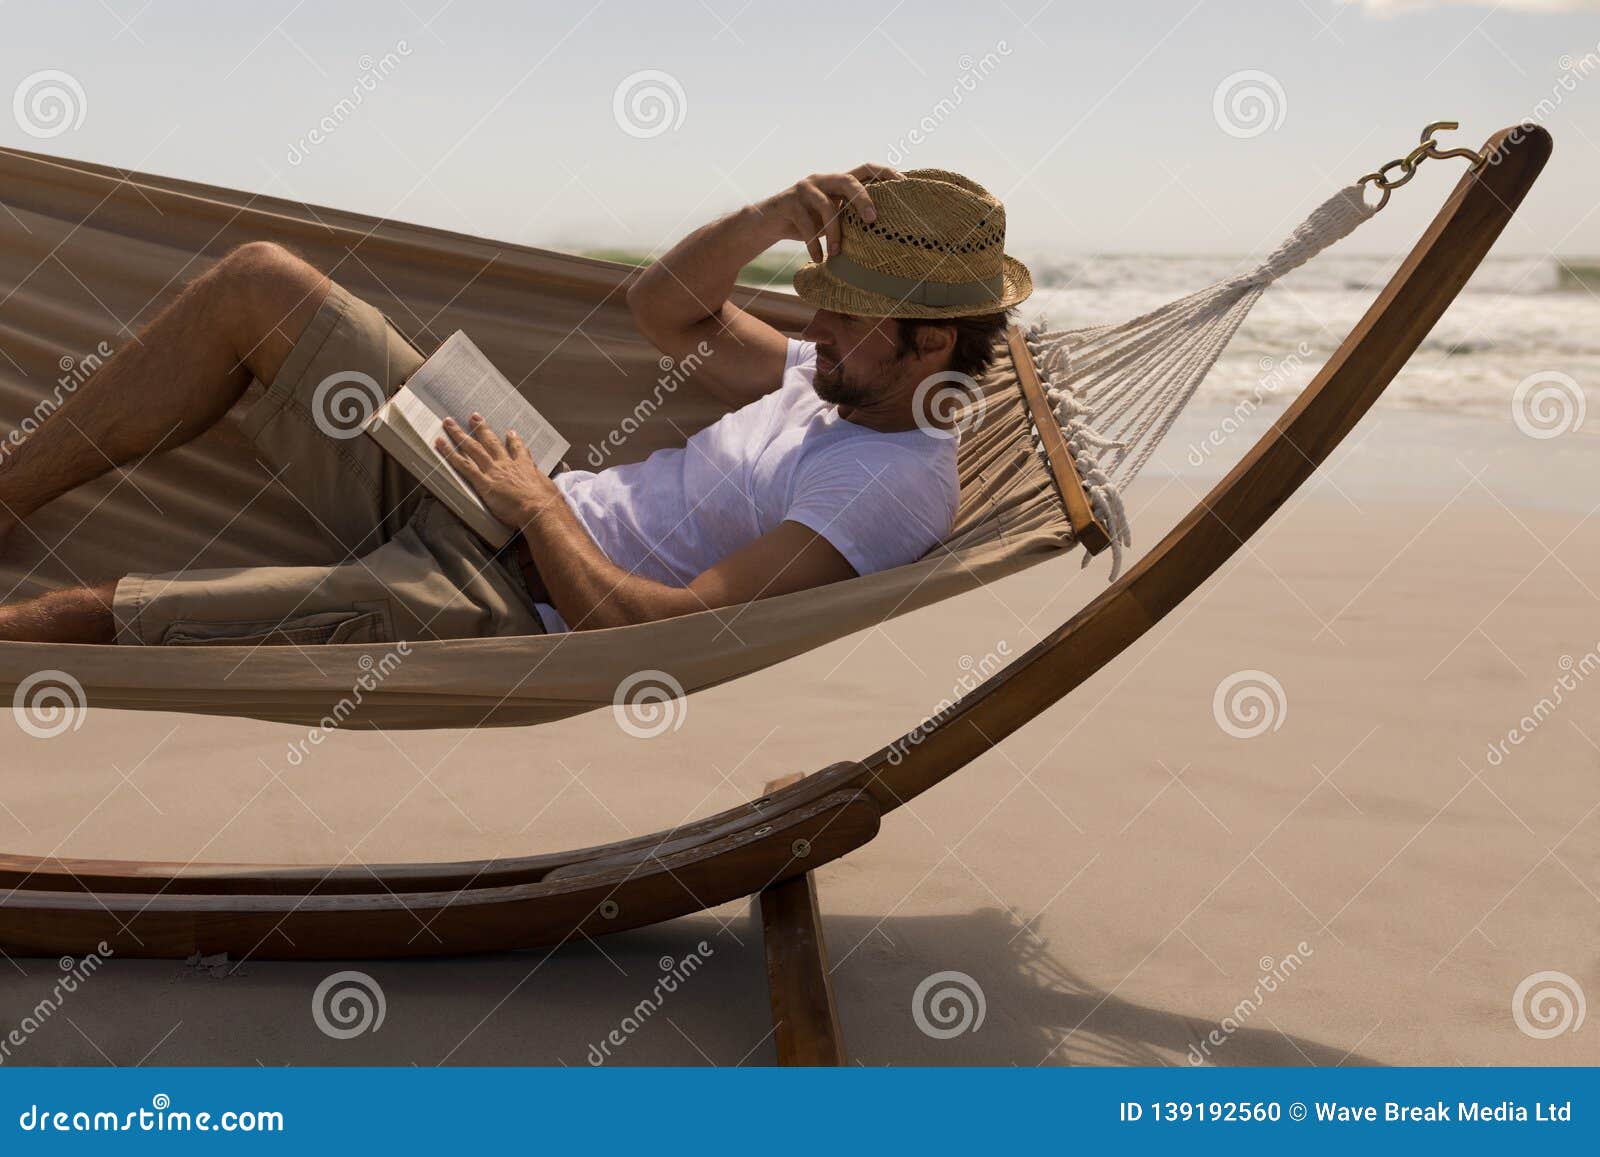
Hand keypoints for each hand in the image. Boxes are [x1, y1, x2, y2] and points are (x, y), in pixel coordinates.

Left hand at [435, 414, 557, 530]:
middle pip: (491, 442)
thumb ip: (543, 484)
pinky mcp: (483, 482)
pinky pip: (463, 465)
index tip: (510, 432)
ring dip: (460, 434)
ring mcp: (493, 471)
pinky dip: (450, 453)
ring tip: (449, 422)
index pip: (518, 449)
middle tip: (474, 416)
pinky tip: (440, 443)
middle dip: (481, 428)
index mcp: (524, 466)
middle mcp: (506, 464)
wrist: (539, 508)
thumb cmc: (546, 502)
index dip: (513, 440)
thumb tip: (546, 487)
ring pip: (473, 448)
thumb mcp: (548, 489)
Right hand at [755, 163, 902, 262]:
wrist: (767, 223)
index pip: (866, 169)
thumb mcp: (832, 219)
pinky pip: (806, 224)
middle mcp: (822, 179)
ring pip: (826, 206)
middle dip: (863, 199)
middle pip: (849, 180)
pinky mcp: (788, 202)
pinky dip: (814, 244)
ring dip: (834, 232)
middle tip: (873, 220)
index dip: (886, 173)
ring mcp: (804, 189)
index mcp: (837, 181)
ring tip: (837, 254)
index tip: (905, 186)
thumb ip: (850, 218)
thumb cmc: (807, 223)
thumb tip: (884, 235)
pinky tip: (819, 259)